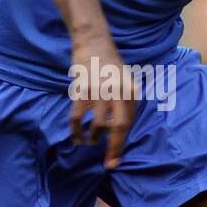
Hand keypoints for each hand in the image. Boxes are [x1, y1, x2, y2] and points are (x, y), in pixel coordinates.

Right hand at [69, 35, 136, 168]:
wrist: (93, 42)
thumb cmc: (111, 65)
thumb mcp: (127, 81)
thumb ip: (127, 102)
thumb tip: (121, 128)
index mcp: (130, 91)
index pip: (128, 123)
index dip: (122, 144)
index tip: (115, 161)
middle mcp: (117, 92)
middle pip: (117, 127)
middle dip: (113, 148)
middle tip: (108, 164)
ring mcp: (98, 91)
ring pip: (97, 125)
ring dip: (93, 138)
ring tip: (89, 141)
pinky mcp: (81, 90)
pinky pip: (77, 118)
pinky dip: (76, 131)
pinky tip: (76, 137)